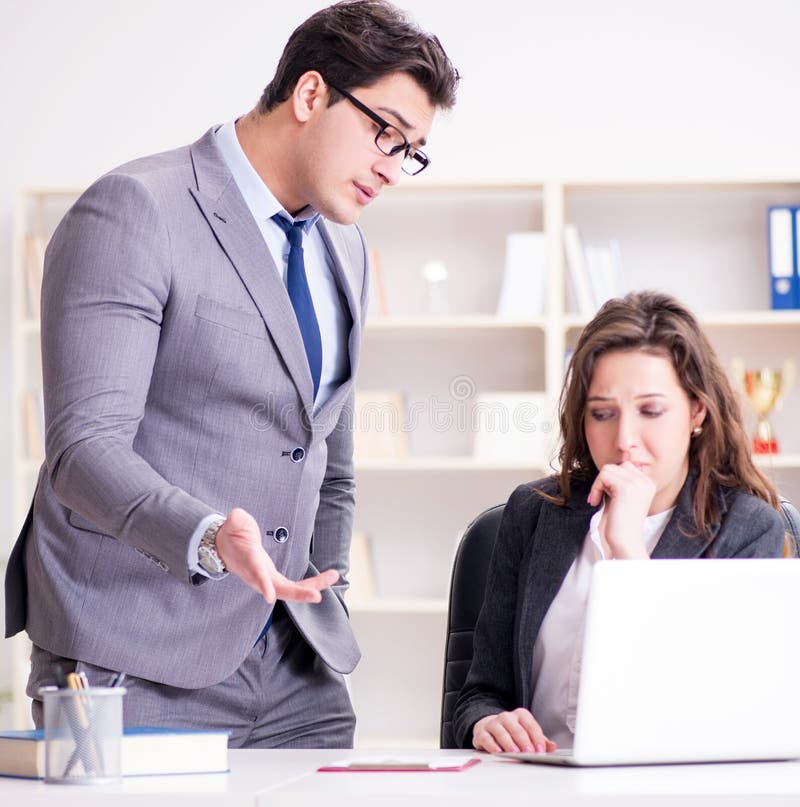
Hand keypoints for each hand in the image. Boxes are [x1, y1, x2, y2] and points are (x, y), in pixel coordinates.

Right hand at [214, 508, 338, 602]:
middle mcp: (259, 576)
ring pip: (291, 590)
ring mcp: (269, 580)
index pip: (256, 573)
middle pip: (279, 589)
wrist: (227, 550)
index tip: (269, 597)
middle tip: (317, 596)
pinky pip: (296, 586)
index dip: (263, 584)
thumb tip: (236, 517)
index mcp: (249, 561)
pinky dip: (311, 584)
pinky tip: (328, 577)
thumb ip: (235, 521)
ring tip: (333, 576)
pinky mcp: (276, 580)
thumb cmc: (233, 535)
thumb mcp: (233, 524)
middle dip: (298, 594)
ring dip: (312, 588)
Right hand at [472, 708, 556, 753]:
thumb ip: (540, 740)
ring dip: (508, 743)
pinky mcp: (481, 732)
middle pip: (516, 728)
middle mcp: (507, 717)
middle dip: (524, 741)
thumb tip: (553, 747)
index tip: (540, 750)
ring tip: (514, 753)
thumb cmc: (512, 732)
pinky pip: (486, 737)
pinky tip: (498, 752)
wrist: (489, 726)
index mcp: (521, 715)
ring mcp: (493, 723)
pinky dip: (492, 745)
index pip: (530, 725)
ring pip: (501, 731)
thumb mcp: (527, 733)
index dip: (537, 738)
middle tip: (529, 752)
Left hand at [587, 461, 654, 558]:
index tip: (606, 494)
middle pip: (616, 465)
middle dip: (604, 480)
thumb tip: (608, 467)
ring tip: (599, 499)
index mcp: (648, 483)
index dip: (611, 479)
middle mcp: (645, 481)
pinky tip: (596, 501)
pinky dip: (595, 488)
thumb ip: (620, 481)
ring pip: (607, 469)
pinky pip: (603, 476)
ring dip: (598, 484)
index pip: (625, 466)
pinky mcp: (625, 488)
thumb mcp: (624, 497)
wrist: (626, 541)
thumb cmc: (621, 522)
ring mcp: (637, 483)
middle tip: (600, 497)